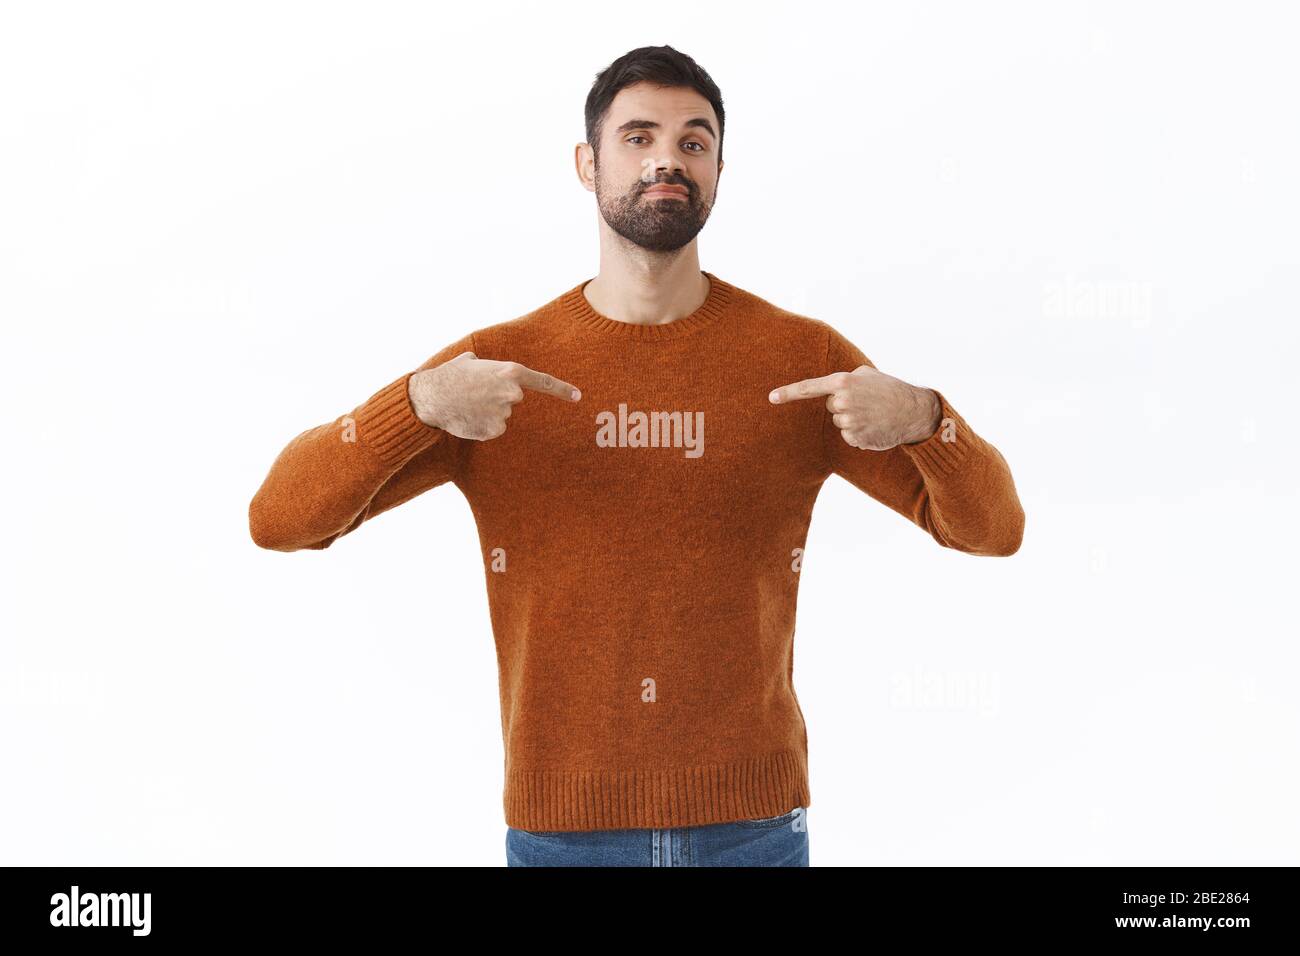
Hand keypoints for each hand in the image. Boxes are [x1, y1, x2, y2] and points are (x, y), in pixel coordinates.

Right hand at [408, 352, 580, 439]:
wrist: (431, 398)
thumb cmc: (450, 375)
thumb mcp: (472, 361)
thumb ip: (489, 367)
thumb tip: (484, 370)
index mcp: (510, 372)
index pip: (542, 382)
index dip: (562, 389)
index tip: (577, 396)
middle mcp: (512, 394)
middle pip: (514, 398)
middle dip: (499, 396)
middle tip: (476, 391)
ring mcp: (504, 414)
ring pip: (502, 414)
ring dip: (488, 410)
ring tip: (468, 403)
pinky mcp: (494, 431)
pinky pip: (493, 427)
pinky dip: (482, 424)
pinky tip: (468, 417)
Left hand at [768, 365, 940, 450]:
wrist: (913, 412)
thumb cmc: (890, 389)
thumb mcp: (868, 374)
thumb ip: (846, 378)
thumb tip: (831, 387)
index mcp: (843, 382)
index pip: (809, 388)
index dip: (788, 393)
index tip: (771, 398)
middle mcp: (842, 402)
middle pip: (831, 407)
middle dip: (845, 405)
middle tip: (866, 403)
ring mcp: (849, 422)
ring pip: (840, 423)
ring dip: (853, 420)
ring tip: (873, 414)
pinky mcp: (856, 439)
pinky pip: (849, 436)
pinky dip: (860, 433)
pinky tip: (874, 427)